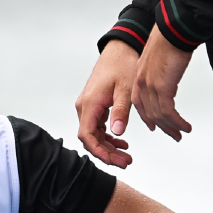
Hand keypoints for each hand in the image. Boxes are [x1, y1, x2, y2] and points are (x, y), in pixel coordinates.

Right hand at [75, 40, 138, 167]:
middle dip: (107, 153)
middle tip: (126, 162)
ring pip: (95, 135)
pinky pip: (98, 127)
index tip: (113, 160)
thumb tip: (117, 131)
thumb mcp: (125, 89)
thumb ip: (120, 111)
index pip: (87, 135)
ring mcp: (89, 107)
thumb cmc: (122, 65)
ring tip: (126, 156)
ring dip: (109, 147)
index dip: (99, 151)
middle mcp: (85, 107)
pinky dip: (109, 137)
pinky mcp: (95, 106)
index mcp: (90, 104)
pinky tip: (122, 142)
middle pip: (91, 138)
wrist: (120, 50)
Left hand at [132, 27, 194, 141]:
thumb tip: (168, 76)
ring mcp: (150, 86)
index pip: (139, 103)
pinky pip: (168, 112)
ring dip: (172, 127)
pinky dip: (177, 122)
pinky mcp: (162, 87)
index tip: (156, 125)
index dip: (148, 117)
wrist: (173, 29)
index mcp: (139, 75)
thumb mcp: (160, 59)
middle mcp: (142, 82)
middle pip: (149, 113)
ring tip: (182, 132)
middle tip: (174, 134)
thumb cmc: (170, 38)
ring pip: (159, 115)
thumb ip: (160, 71)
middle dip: (163, 126)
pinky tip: (185, 125)